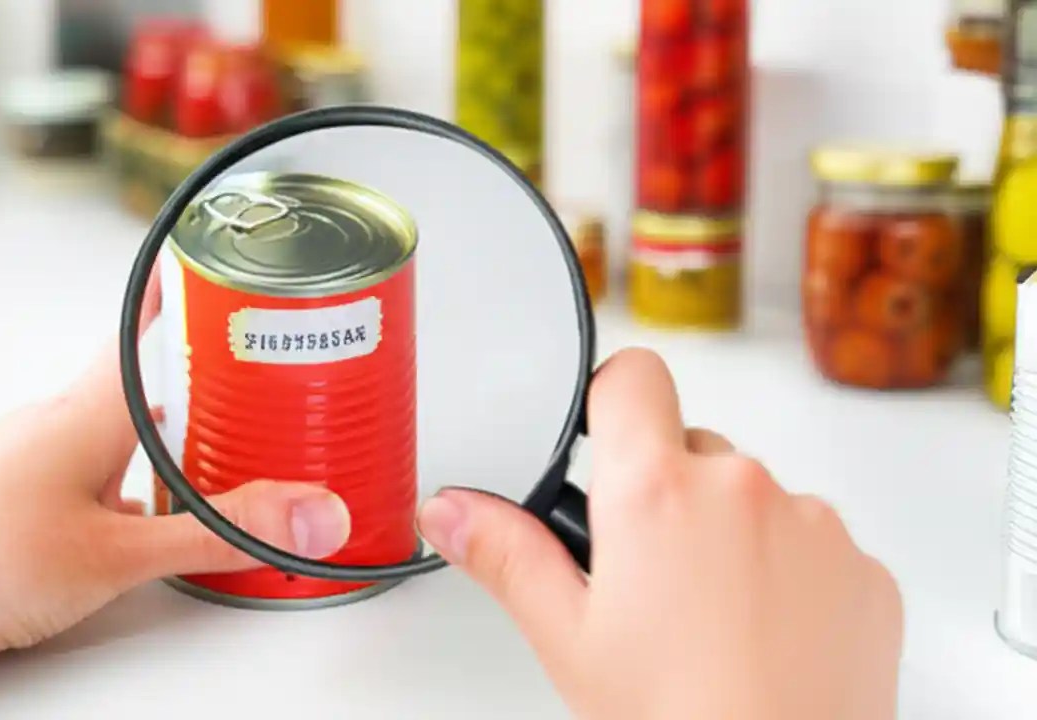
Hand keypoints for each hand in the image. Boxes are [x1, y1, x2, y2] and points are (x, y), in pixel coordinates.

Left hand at [0, 265, 350, 705]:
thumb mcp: (120, 551)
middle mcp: (59, 426)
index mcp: (85, 412)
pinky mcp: (22, 503)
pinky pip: (93, 479)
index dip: (175, 296)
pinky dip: (132, 490)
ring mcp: (36, 463)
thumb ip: (218, 534)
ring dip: (165, 447)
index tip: (209, 268)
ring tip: (219, 465)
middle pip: (140, 386)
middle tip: (250, 387)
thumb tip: (306, 513)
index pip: (137, 329)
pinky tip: (149, 526)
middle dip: (196, 388)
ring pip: (117, 438)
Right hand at [417, 349, 903, 719]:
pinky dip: (790, 574)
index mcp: (658, 492)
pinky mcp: (866, 570)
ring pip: (755, 498)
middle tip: (647, 576)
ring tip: (709, 619)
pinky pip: (815, 543)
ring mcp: (815, 526)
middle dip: (666, 495)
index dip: (611, 398)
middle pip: (692, 448)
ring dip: (730, 534)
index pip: (634, 377)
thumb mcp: (567, 639)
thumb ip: (506, 554)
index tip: (605, 440)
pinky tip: (764, 637)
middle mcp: (744, 488)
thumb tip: (451, 510)